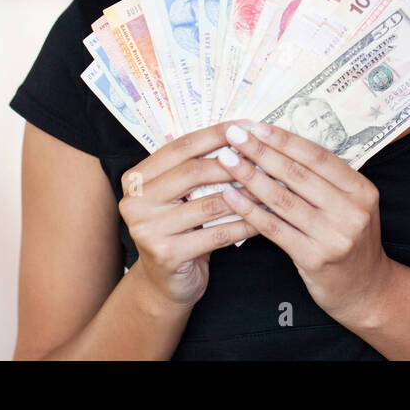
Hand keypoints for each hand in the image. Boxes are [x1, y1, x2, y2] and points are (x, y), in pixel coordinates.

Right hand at [117, 122, 259, 308]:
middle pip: (194, 172)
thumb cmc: (181, 231)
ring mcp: (148, 229)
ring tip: (273, 185)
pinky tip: (266, 218)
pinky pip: (217, 234)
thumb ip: (196, 168)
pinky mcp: (166, 254)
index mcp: (137, 178)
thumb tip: (241, 133)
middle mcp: (136, 201)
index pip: (181, 147)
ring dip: (247, 194)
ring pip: (209, 203)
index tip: (246, 126)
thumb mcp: (180, 196)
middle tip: (265, 156)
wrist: (166, 284)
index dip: (215, 134)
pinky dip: (245, 224)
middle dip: (235, 162)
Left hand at [217, 120, 394, 325]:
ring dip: (250, 177)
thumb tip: (278, 148)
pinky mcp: (314, 258)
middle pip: (298, 175)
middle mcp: (352, 211)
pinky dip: (250, 210)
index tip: (257, 127)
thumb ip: (324, 182)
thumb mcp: (352, 206)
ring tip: (226, 161)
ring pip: (283, 199)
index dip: (285, 140)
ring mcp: (334, 236)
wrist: (367, 289)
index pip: (318, 157)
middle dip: (262, 152)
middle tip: (234, 136)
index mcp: (361, 189)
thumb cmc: (350, 241)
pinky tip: (231, 196)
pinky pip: (275, 228)